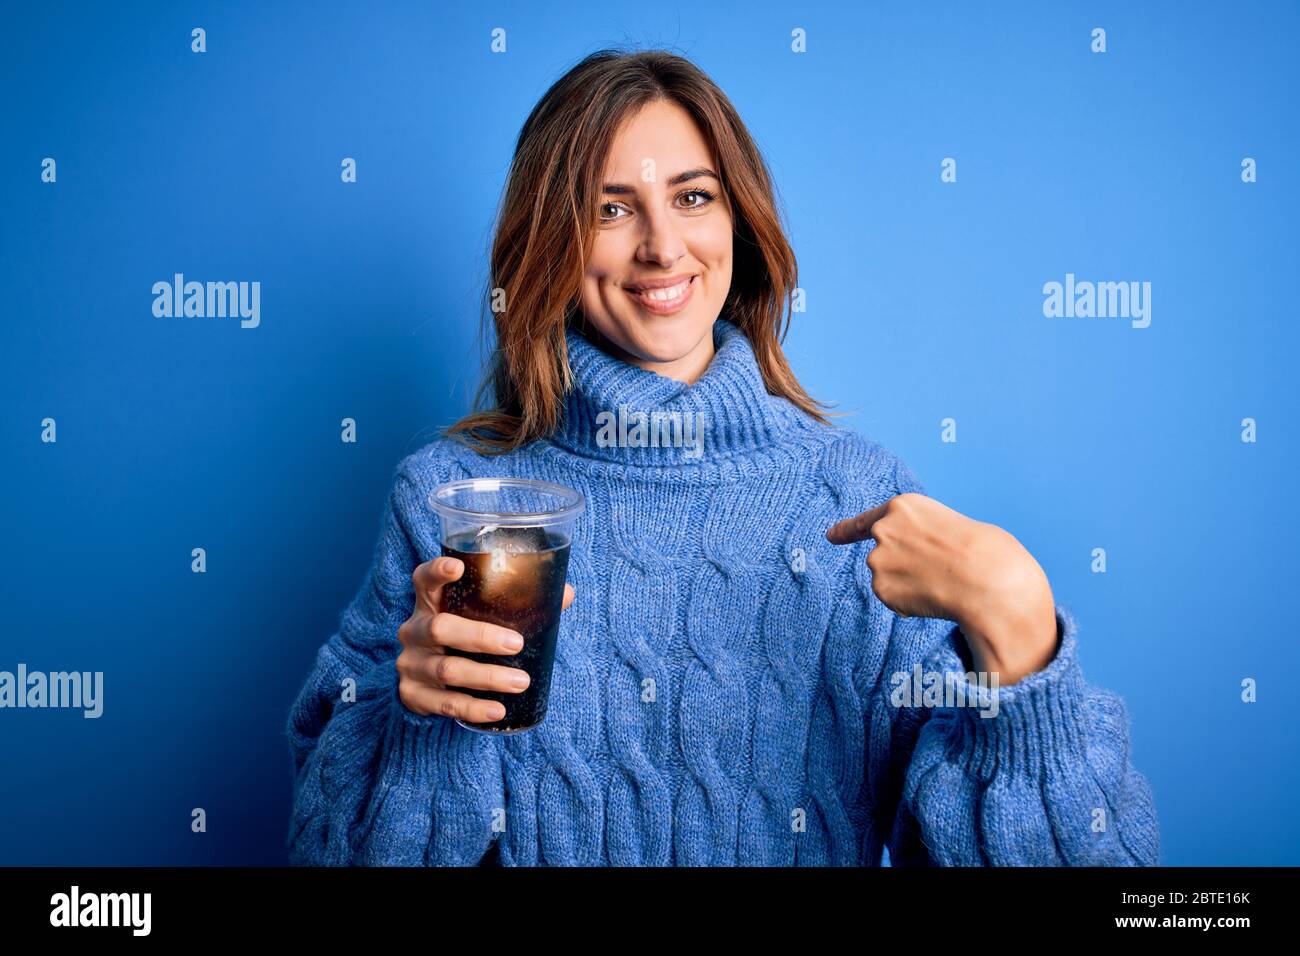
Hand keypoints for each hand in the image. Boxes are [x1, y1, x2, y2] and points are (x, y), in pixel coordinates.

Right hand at [396, 556, 575, 721]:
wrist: (423, 684)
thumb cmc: (461, 639)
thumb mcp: (476, 619)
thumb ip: (516, 605)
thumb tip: (566, 593)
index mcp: (429, 603)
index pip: (424, 579)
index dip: (437, 571)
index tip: (458, 566)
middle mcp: (414, 630)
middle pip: (439, 628)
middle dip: (480, 636)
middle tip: (517, 644)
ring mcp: (410, 664)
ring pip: (446, 669)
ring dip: (487, 677)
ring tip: (521, 682)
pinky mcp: (412, 695)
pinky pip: (444, 704)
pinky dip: (473, 708)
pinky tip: (498, 711)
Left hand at [825, 493, 1056, 684]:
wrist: (985, 577)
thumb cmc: (980, 550)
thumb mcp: (946, 525)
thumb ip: (917, 536)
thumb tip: (909, 566)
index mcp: (902, 506)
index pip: (866, 520)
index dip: (847, 530)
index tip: (830, 536)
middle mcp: (882, 530)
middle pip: (883, 555)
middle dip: (901, 567)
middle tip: (935, 571)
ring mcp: (878, 559)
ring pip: (889, 579)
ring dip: (908, 585)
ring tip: (941, 581)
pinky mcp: (881, 588)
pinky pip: (894, 600)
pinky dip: (909, 603)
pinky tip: (932, 596)